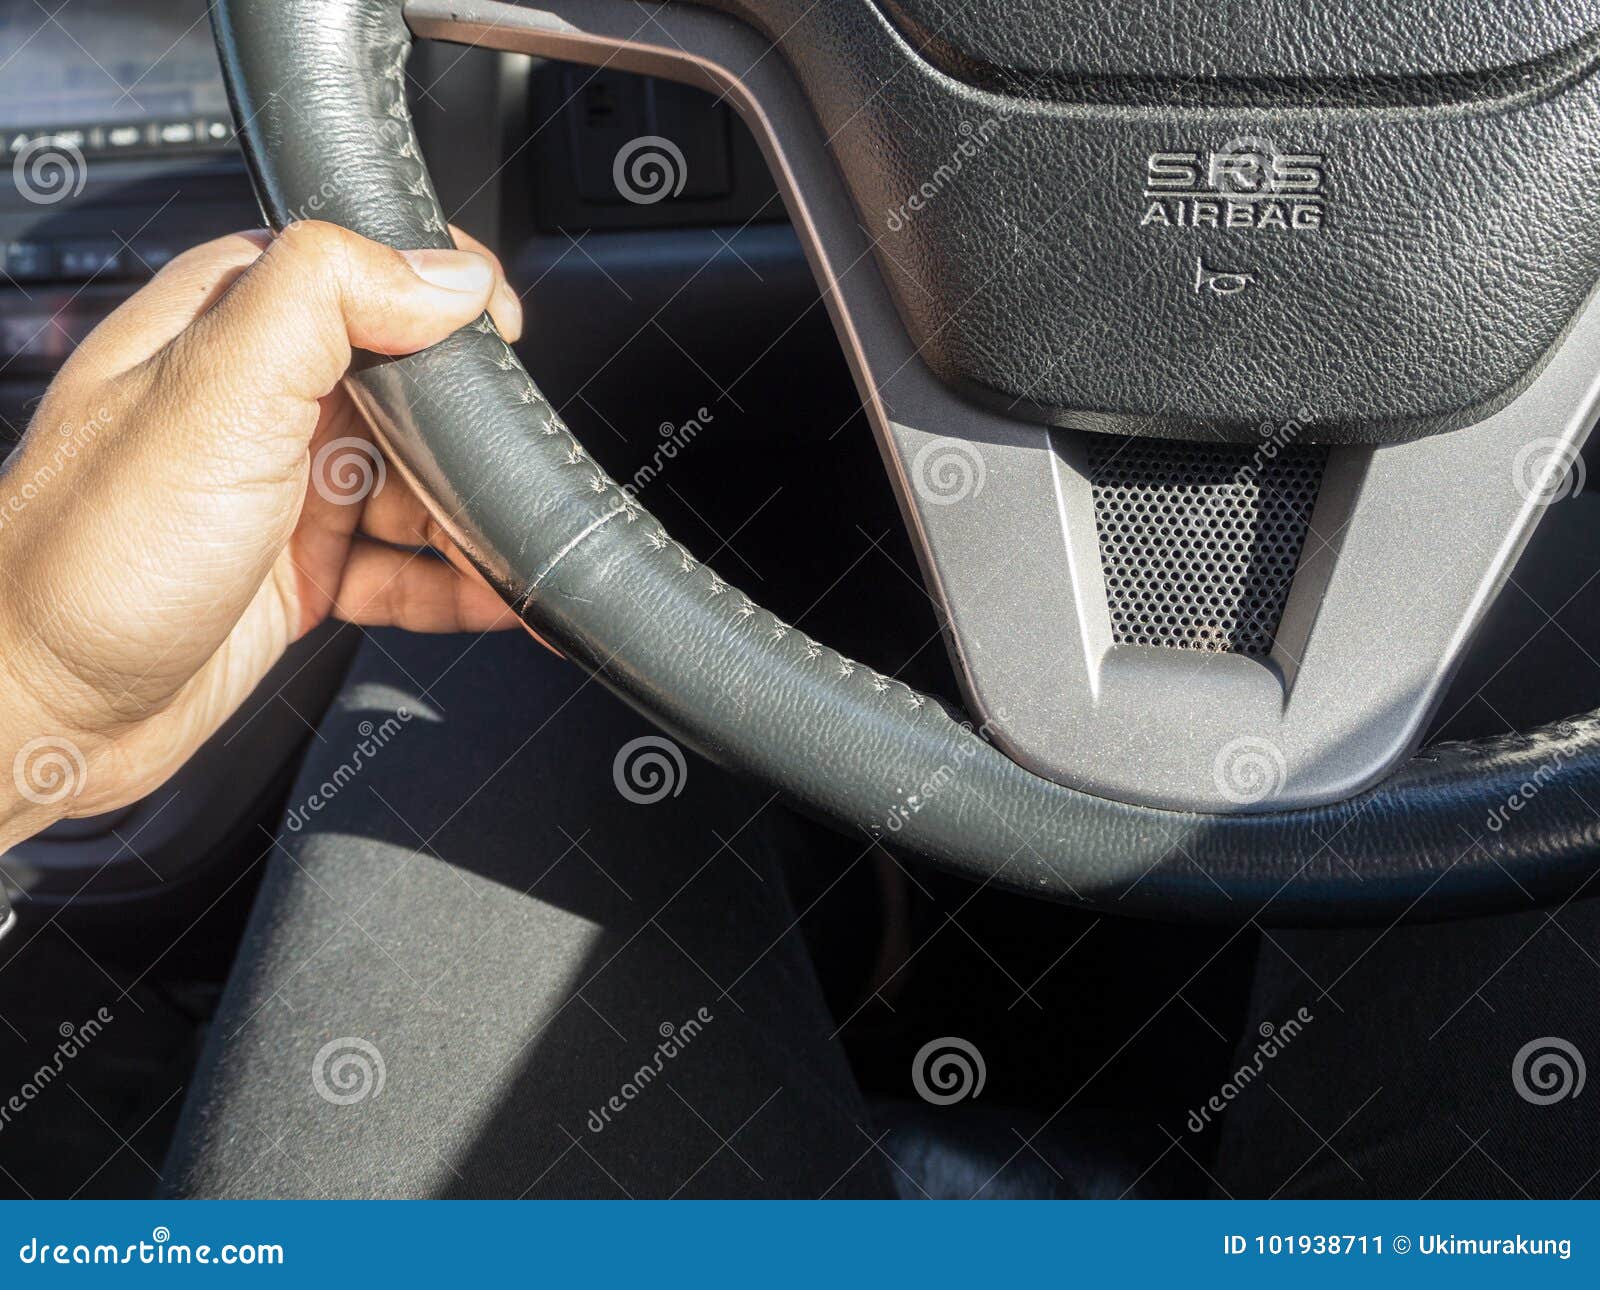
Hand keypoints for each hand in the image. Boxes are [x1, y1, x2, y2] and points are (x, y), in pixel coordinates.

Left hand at [0, 221, 524, 846]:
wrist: (39, 716)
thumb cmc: (86, 563)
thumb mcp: (211, 399)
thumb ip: (327, 303)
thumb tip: (444, 274)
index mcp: (229, 329)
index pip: (363, 274)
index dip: (443, 300)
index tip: (506, 344)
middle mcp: (259, 402)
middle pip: (412, 391)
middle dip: (475, 436)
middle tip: (521, 475)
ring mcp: (283, 491)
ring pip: (420, 487)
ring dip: (478, 521)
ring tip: (528, 554)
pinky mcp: (299, 572)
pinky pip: (405, 569)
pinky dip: (458, 585)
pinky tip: (503, 600)